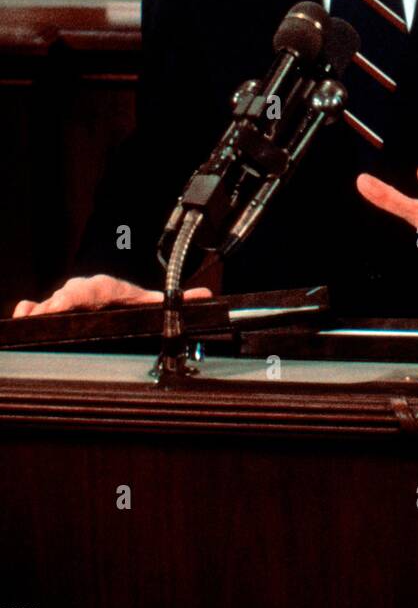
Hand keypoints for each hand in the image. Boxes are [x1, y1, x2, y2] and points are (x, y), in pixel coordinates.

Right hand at [12, 275, 212, 317]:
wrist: (106, 294)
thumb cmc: (122, 299)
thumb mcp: (147, 300)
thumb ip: (174, 299)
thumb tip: (205, 298)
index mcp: (102, 289)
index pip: (86, 292)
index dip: (73, 298)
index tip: (63, 305)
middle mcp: (80, 292)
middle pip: (64, 299)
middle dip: (54, 306)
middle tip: (46, 315)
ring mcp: (64, 301)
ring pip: (48, 304)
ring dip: (39, 311)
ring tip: (28, 317)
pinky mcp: (53, 312)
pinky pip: (37, 310)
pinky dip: (30, 313)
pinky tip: (23, 318)